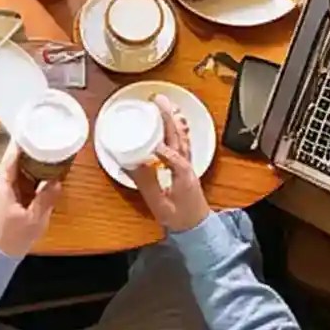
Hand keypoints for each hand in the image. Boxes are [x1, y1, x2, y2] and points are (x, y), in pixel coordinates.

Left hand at [0, 144, 62, 257]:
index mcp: (4, 186)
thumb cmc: (10, 239)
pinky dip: (32, 176)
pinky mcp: (9, 203)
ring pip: (19, 172)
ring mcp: (5, 194)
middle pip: (15, 161)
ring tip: (47, 151)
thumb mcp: (33, 220)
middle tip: (43, 136)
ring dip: (31, 162)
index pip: (11, 158)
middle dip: (29, 149)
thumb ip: (45, 199)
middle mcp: (2, 186)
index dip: (20, 143)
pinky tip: (43, 175)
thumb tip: (56, 181)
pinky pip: (22, 182)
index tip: (29, 128)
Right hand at [127, 95, 209, 232]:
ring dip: (173, 118)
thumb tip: (132, 164)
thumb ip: (146, 184)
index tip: (147, 141)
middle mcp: (187, 166)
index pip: (174, 157)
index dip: (161, 148)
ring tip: (164, 103)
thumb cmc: (181, 219)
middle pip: (179, 137)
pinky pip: (182, 141)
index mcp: (183, 176)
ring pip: (182, 136)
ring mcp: (188, 164)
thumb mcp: (160, 205)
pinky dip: (177, 127)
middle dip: (168, 117)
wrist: (197, 228)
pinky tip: (172, 120)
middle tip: (158, 101)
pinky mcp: (186, 165)